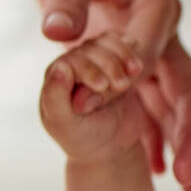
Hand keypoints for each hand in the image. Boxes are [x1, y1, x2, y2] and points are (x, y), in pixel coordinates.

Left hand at [13, 0, 190, 190]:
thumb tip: (59, 34)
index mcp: (152, 2)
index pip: (151, 55)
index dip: (131, 90)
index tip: (110, 122)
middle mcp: (155, 25)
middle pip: (181, 87)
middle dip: (189, 135)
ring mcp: (138, 39)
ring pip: (168, 98)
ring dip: (177, 141)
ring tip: (187, 188)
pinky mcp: (116, 47)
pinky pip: (139, 95)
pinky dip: (148, 128)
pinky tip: (154, 165)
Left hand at [40, 32, 146, 165]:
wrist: (109, 147)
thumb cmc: (82, 138)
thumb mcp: (64, 124)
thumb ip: (55, 98)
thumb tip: (59, 67)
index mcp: (54, 78)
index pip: (70, 61)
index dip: (88, 70)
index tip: (103, 86)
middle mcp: (71, 66)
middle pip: (90, 49)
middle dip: (109, 64)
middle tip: (122, 86)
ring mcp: (93, 63)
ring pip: (106, 43)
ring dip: (123, 54)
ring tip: (134, 73)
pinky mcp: (114, 63)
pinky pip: (120, 46)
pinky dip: (130, 49)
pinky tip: (137, 61)